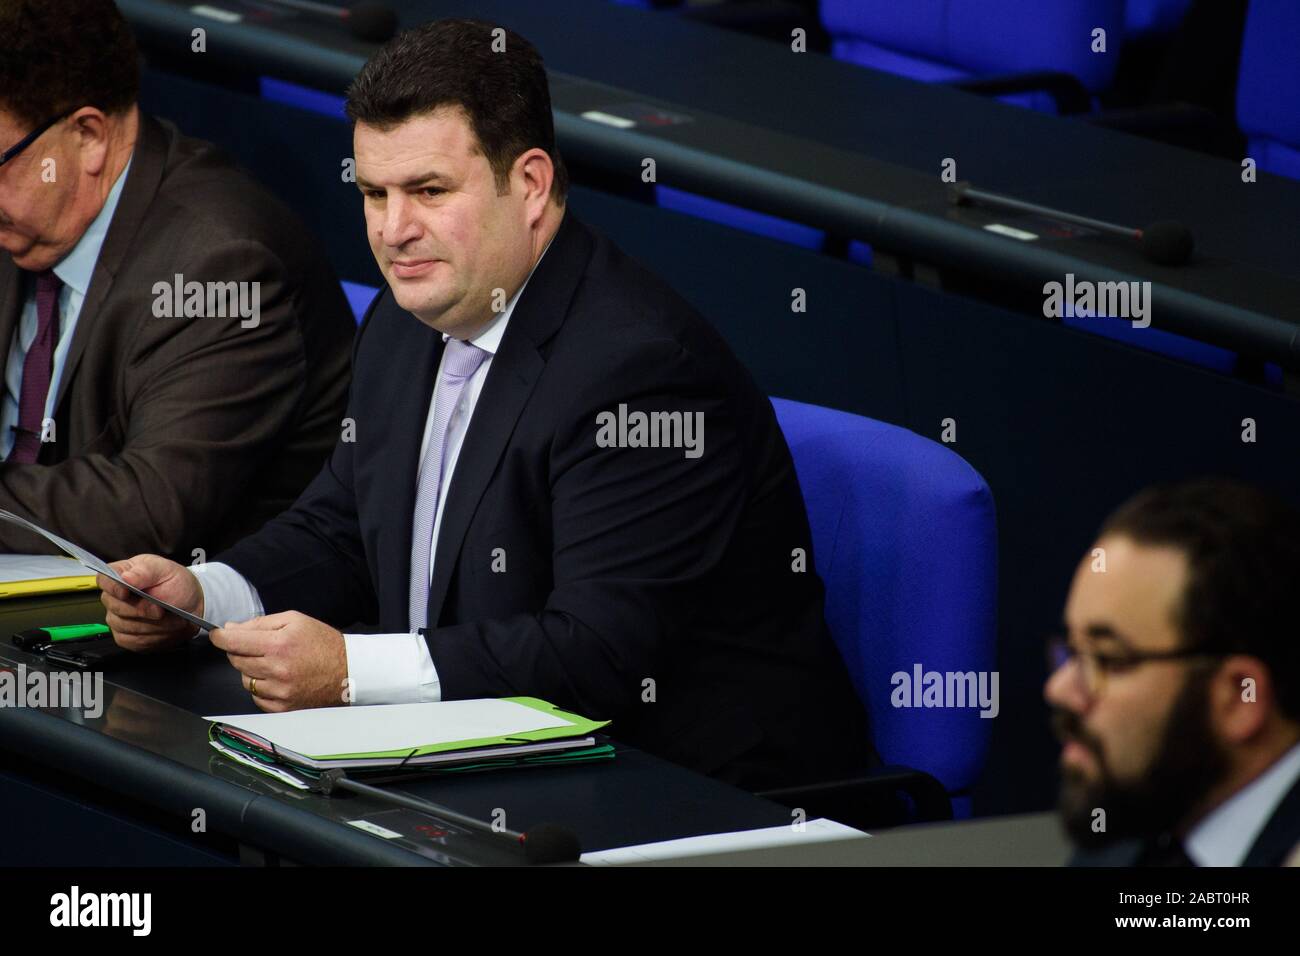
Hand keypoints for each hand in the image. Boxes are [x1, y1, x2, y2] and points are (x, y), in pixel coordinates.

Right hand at [98, 554, 202, 651]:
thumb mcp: (166, 570)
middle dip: (142, 610)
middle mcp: (115, 597)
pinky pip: (133, 641)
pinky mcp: (126, 637)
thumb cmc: (176, 584)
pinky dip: (153, 637)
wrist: (191, 605)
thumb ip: (145, 571)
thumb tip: (126, 577)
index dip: (113, 588)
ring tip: (172, 620)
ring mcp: (118, 618)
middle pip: (116, 607)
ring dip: (152, 625)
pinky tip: (166, 630)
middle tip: (161, 609)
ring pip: (126, 626)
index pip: (104, 580)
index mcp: (122, 574)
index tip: (126, 592)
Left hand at [210, 612, 349, 711]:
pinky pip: (256, 697)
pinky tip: (277, 678)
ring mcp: (279, 691)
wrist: (348, 670)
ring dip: (251, 670)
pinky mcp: (282, 706)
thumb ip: (260, 623)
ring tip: (273, 663)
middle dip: (239, 650)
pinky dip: (261, 687)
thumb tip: (231, 629)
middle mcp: (277, 669)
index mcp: (279, 645)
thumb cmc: (323, 643)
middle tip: (256, 646)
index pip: (234, 641)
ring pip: (244, 679)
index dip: (220, 637)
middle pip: (236, 660)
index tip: (217, 634)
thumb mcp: (295, 620)